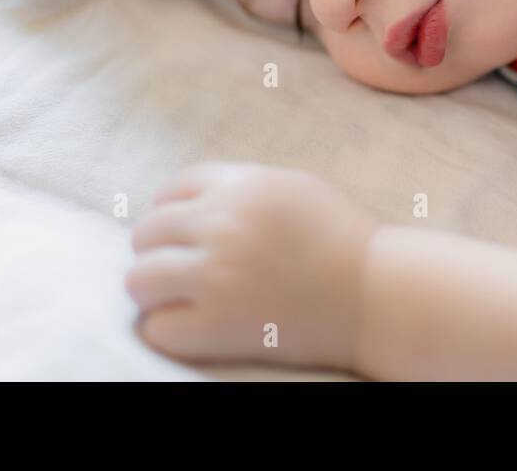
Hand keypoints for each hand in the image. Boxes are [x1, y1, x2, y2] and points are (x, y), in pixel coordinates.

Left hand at [126, 162, 377, 372]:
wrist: (377, 293)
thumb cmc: (343, 241)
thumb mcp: (292, 188)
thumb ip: (241, 187)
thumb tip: (186, 202)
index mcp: (242, 187)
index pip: (171, 190)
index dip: (170, 212)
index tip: (180, 234)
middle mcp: (223, 224)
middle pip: (146, 233)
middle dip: (159, 252)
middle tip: (180, 271)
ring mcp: (217, 275)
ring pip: (138, 279)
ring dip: (154, 290)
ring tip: (178, 299)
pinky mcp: (218, 324)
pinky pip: (156, 328)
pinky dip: (168, 329)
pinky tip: (192, 326)